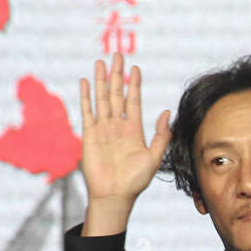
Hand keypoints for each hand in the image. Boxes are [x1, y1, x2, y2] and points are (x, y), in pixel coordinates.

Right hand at [78, 52, 170, 214]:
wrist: (114, 195)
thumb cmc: (135, 181)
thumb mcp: (154, 158)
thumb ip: (161, 135)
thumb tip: (166, 112)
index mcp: (134, 130)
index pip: (134, 101)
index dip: (135, 84)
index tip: (136, 68)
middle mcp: (118, 126)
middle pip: (117, 94)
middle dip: (117, 75)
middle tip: (117, 55)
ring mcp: (103, 129)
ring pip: (102, 99)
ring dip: (101, 81)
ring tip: (100, 62)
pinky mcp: (90, 135)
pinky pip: (87, 112)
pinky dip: (86, 97)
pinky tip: (85, 82)